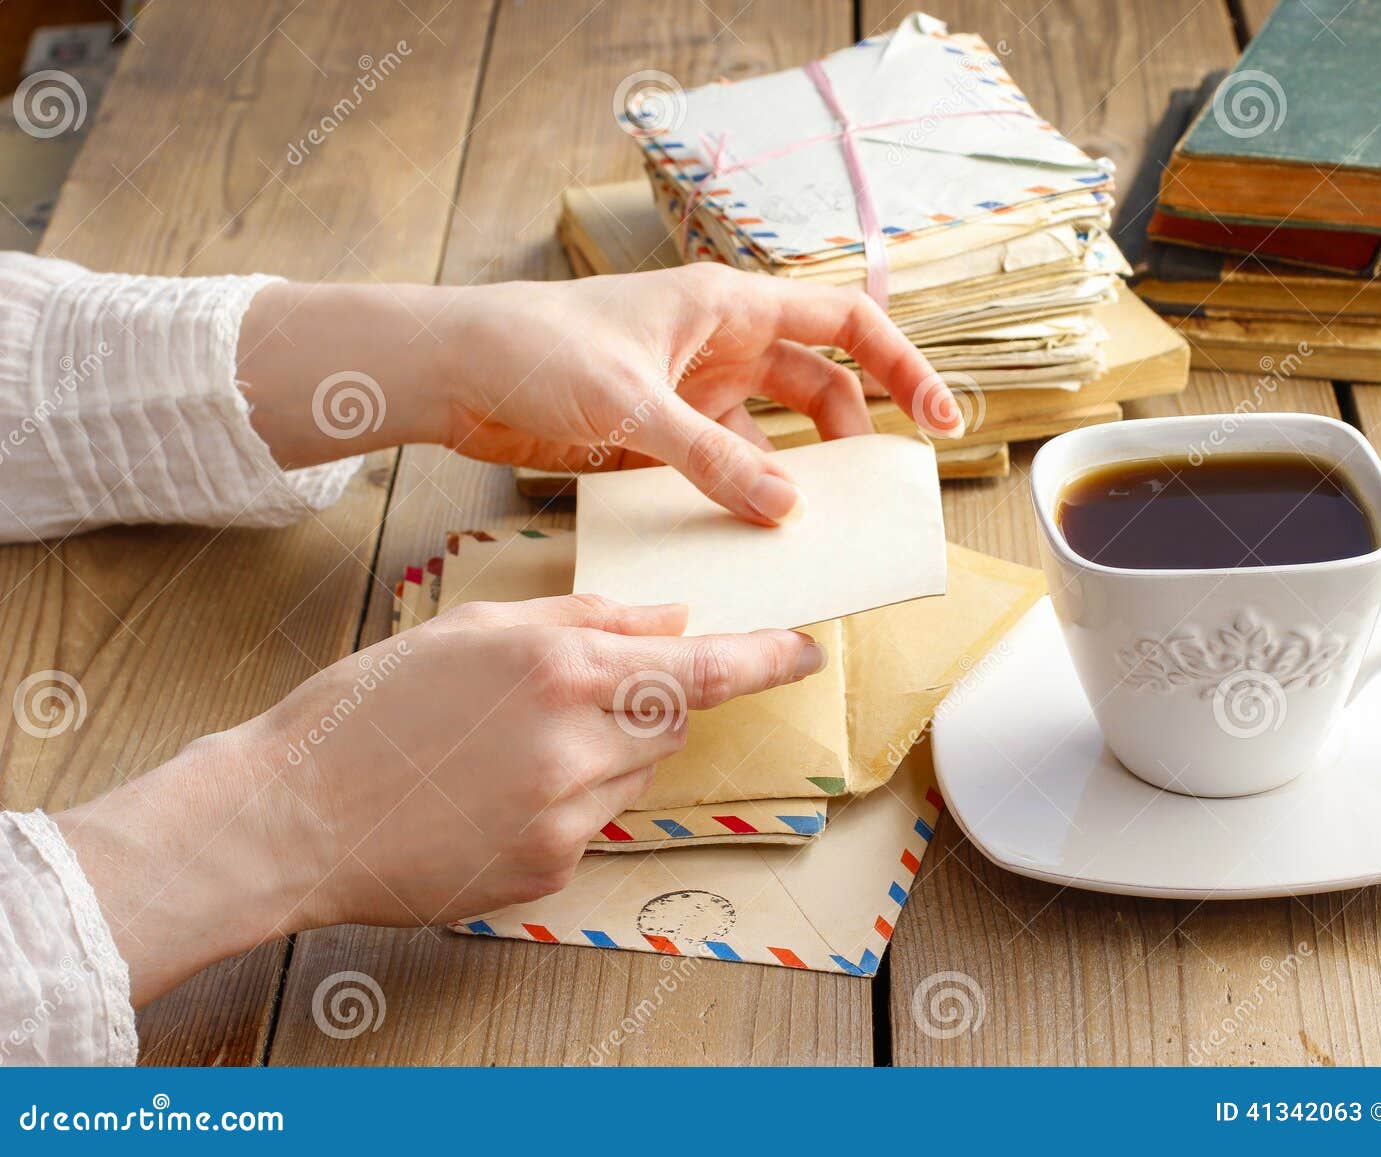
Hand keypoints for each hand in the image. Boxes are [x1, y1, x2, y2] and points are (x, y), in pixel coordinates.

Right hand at [55, 594, 824, 1004]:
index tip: (810, 650)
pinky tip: (496, 790)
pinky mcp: (551, 866)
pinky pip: (595, 821)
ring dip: (606, 750)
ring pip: (636, 771)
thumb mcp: (475, 629)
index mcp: (561, 667)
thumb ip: (587, 620)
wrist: (295, 814)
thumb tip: (672, 619)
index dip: (768, 657)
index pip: (703, 665)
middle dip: (652, 699)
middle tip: (576, 695)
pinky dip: (567, 799)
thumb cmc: (373, 707)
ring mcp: (567, 813)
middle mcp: (578, 741)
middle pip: (672, 719)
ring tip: (512, 746)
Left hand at [238, 266, 960, 524]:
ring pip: (772, 439)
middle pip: (820, 388)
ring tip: (816, 533)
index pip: (844, 324)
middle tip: (877, 498)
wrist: (453, 370)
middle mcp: (721, 345)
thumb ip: (713, 459)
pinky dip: (741, 501)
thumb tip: (787, 510)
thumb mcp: (632, 405)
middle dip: (855, 438)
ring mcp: (693, 393)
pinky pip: (723, 470)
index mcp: (729, 306)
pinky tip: (748, 541)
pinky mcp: (660, 436)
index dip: (903, 367)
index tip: (939, 422)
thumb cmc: (535, 349)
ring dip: (794, 480)